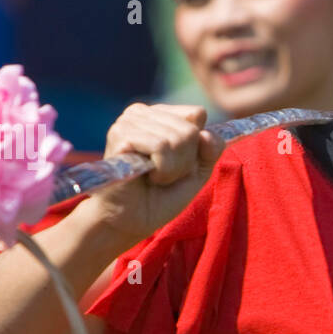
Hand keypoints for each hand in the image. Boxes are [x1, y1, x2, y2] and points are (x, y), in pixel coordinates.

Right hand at [86, 103, 222, 242]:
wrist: (133, 221)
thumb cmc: (162, 195)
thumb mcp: (198, 171)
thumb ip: (212, 149)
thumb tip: (205, 133)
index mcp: (159, 114)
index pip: (197, 114)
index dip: (196, 147)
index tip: (178, 164)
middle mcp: (141, 112)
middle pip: (190, 130)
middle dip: (184, 162)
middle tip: (162, 175)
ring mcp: (128, 121)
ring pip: (177, 138)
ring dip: (172, 169)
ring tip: (153, 176)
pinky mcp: (120, 136)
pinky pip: (161, 147)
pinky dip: (162, 170)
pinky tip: (146, 176)